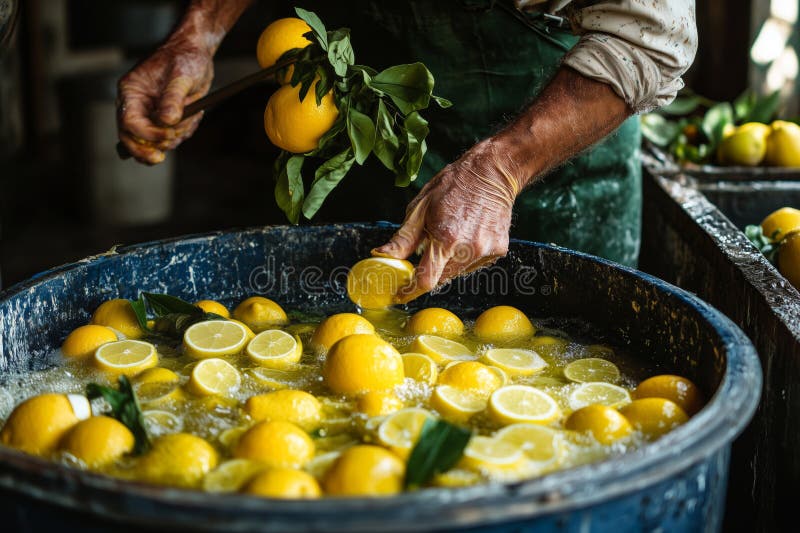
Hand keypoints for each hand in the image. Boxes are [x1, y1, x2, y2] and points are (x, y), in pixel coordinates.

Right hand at [117, 33, 213, 163]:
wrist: (195, 55)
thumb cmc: (185, 58)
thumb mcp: (181, 75)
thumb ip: (173, 98)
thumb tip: (166, 121)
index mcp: (132, 91)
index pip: (129, 121)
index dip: (146, 134)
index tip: (167, 136)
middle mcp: (136, 105)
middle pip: (130, 139)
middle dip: (145, 151)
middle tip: (159, 159)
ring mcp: (149, 115)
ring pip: (156, 142)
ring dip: (177, 135)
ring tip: (193, 112)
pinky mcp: (163, 121)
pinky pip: (172, 138)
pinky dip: (185, 132)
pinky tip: (193, 114)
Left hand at [372, 138, 521, 303]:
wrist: (492, 173)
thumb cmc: (453, 185)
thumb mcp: (420, 208)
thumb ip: (403, 239)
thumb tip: (381, 256)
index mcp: (446, 238)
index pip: (426, 280)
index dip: (410, 291)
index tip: (400, 294)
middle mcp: (468, 248)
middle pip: (441, 278)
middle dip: (429, 272)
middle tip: (426, 254)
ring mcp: (486, 251)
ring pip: (458, 272)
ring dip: (448, 263)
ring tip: (451, 235)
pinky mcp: (498, 250)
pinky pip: (474, 264)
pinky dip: (465, 256)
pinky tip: (467, 234)